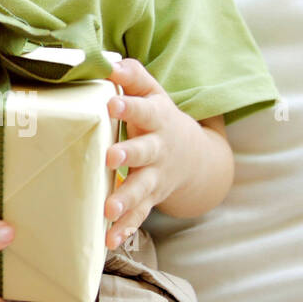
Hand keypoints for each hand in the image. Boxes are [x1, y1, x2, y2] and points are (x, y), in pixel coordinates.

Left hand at [103, 58, 198, 248]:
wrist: (193, 158)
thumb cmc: (159, 119)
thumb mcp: (152, 94)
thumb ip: (133, 77)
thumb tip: (109, 61)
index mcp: (157, 120)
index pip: (143, 110)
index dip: (129, 107)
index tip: (111, 103)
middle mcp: (158, 150)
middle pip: (145, 152)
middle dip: (129, 154)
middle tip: (111, 157)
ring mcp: (155, 177)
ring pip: (142, 188)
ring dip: (126, 198)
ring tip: (109, 209)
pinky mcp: (150, 199)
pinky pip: (139, 215)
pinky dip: (125, 229)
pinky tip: (110, 240)